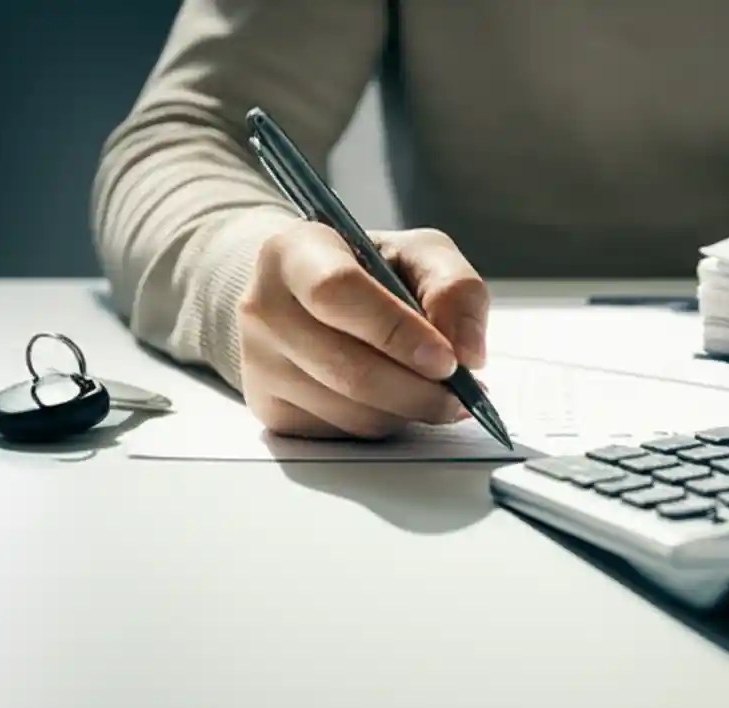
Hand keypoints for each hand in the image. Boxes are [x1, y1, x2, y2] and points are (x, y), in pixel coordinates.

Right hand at [236, 221, 488, 438]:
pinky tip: (396, 400)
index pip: (336, 293)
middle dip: (419, 390)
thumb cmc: (366, 269)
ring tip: (434, 392)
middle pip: (348, 368)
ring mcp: (259, 364)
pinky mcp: (269, 408)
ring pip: (350, 412)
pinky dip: (384, 424)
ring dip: (407, 411)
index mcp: (294, 252)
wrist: (303, 294)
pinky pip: (341, 434)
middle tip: (461, 394)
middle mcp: (264, 307)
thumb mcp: (418, 254)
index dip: (397, 332)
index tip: (447, 360)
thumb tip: (469, 353)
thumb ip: (455, 288)